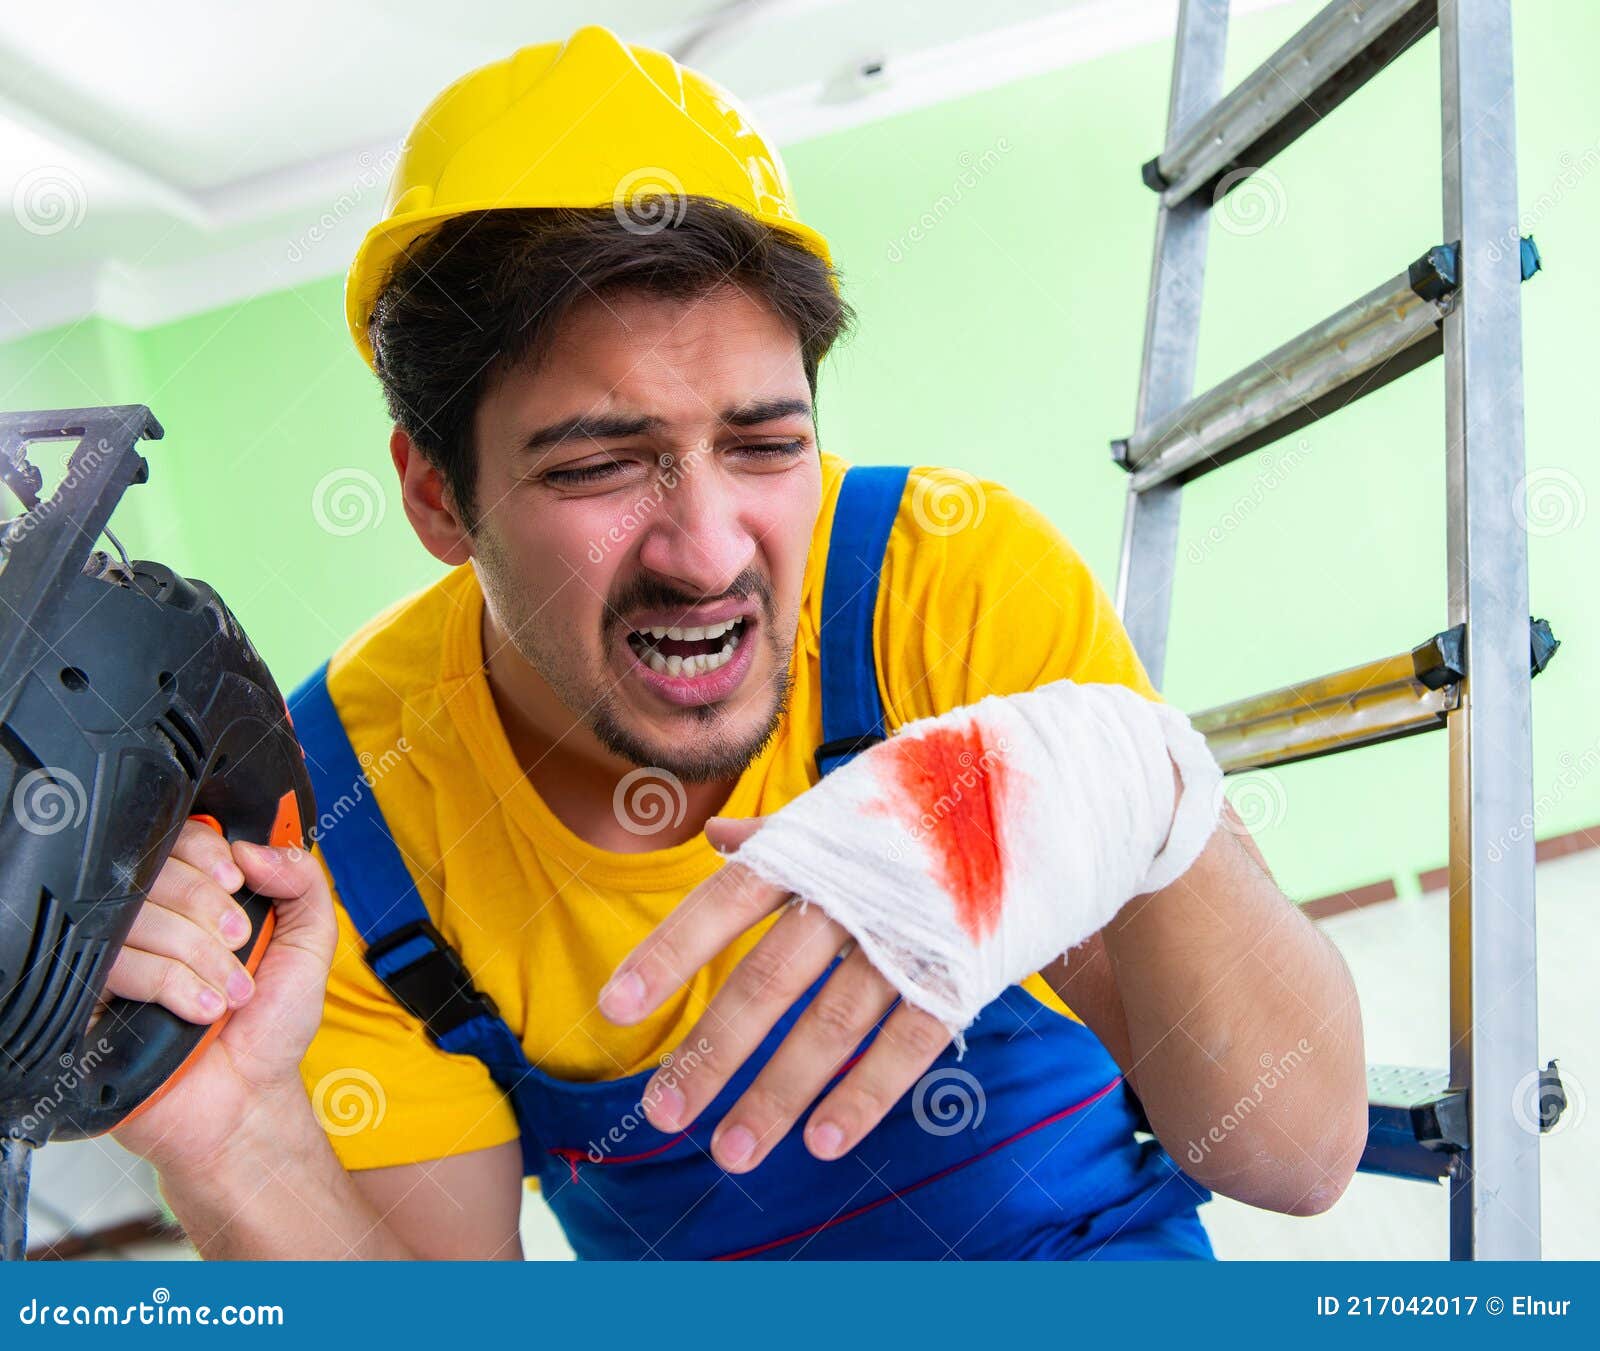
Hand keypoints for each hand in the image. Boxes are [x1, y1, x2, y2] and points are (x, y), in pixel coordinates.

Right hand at [107, 819, 336, 1172]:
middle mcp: (156, 920)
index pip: (183, 839)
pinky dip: (172, 985)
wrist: (245, 1100)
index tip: (237, 884)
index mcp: (200, 898)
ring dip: (200, 958)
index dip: (208, 855)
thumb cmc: (272, 1027)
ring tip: (229, 996)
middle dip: (211, 911)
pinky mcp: (95, 997)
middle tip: (240, 946)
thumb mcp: (312, 944)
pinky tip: (200, 1012)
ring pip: (140, 917)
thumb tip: (257, 847)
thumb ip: (304, 883)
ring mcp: (120, 956)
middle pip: (158, 872)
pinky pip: (119, 965)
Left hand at [599, 815, 952, 1173]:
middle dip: (712, 1053)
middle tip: (664, 1116)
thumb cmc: (935, 791)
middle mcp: (855, 889)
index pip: (724, 903)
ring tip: (733, 1152)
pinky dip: (866, 1095)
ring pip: (832, 1025)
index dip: (668, 954)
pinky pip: (910, 1043)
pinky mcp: (968, 967)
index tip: (616, 1008)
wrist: (1060, 783)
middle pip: (767, 982)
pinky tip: (824, 1141)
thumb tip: (716, 838)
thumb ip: (784, 832)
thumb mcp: (852, 797)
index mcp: (816, 844)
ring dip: (779, 1094)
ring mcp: (912, 931)